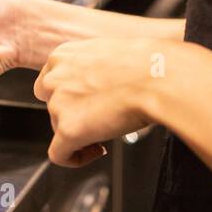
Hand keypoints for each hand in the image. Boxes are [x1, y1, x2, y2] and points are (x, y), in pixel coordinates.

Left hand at [33, 37, 187, 166]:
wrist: (160, 77)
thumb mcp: (111, 54)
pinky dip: (75, 158)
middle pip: (53, 106)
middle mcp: (55, 78)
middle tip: (100, 118)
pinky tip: (97, 151)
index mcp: (63, 55)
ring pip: (59, 129)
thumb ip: (93, 68)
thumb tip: (99, 85)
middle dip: (75, 114)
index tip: (88, 102)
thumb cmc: (148, 64)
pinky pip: (59, 155)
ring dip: (80, 133)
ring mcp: (58, 104)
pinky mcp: (67, 130)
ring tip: (108, 131)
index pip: (51, 82)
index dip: (69, 97)